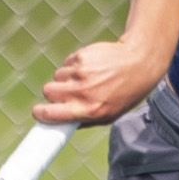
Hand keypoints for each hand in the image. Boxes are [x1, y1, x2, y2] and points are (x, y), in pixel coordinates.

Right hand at [36, 39, 166, 124]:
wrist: (139, 62)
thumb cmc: (125, 93)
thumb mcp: (109, 115)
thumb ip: (85, 120)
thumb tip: (61, 123)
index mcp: (89, 110)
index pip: (51, 113)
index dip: (40, 113)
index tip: (39, 113)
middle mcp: (83, 91)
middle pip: (48, 91)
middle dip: (53, 93)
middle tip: (65, 93)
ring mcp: (81, 72)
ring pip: (57, 76)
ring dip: (66, 78)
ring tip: (86, 78)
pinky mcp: (82, 56)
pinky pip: (67, 63)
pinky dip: (74, 66)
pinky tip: (91, 67)